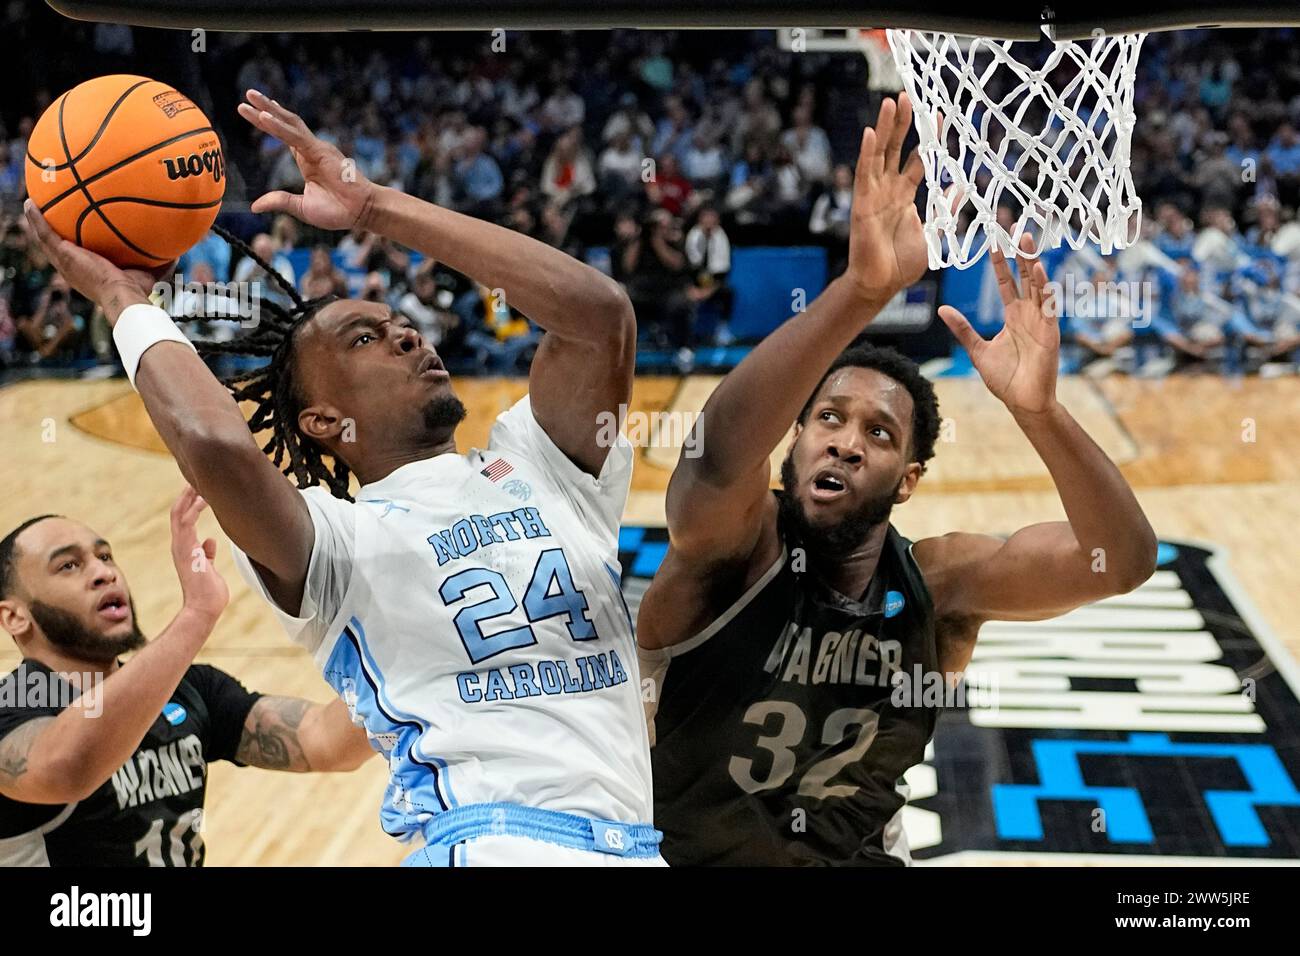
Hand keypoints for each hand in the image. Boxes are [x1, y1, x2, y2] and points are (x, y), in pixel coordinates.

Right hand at [23, 201, 175, 324]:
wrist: (124, 297)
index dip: (76, 245)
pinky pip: (44, 234)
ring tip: (31, 205)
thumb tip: (178, 250)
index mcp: (91, 273)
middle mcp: (74, 269)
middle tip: (48, 215)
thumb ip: (162, 259)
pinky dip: (36, 219)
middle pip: (58, 247)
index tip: (76, 233)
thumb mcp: (153, 271)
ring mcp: (65, 263)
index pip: (81, 257)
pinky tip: (30, 204)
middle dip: (53, 231)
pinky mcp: (62, 256)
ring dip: (37, 222)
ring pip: (45, 239)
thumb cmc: (140, 292)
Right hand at [169, 485, 228, 622]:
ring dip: (189, 496)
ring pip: (179, 513)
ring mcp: (181, 547)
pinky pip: (186, 523)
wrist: (204, 608)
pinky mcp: (186, 550)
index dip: (189, 502)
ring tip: (200, 481)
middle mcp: (180, 544)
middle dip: (187, 494)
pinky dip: (193, 508)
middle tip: (197, 476)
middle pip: (178, 511)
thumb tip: (210, 542)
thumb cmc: (208, 592)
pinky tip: (204, 498)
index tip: (199, 487)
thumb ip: (207, 554)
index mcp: (186, 547)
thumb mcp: (209, 568)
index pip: (184, 519)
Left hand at [237, 90, 378, 229]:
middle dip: (266, 108)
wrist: (362, 213)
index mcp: (308, 160)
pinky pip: (296, 137)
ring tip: (251, 97)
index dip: (270, 123)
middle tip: (248, 94)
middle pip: (286, 123)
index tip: (255, 112)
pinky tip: (264, 118)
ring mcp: (317, 149)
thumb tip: (254, 206)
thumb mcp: (301, 207)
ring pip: (290, 124)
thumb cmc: (338, 211)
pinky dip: (279, 127)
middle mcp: (312, 150)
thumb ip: (279, 201)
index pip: (285, 136)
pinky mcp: (321, 152)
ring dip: (269, 109)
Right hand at [845, 94, 927, 307]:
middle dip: (902, 123)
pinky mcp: (862, 205)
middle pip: (895, 149)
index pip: (917, 160)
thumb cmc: (902, 264)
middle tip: (908, 97)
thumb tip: (961, 188)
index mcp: (904, 196)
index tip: (939, 116)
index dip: (928, 139)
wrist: (881, 284)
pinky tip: (869, 133)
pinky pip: (865, 175)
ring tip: (891, 103)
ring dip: (884, 129)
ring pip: (879, 154)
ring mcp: (873, 195)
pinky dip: (866, 153)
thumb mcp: (933, 233)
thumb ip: (944, 210)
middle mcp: (888, 190)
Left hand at [938, 234, 1059, 415]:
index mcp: (1013, 316)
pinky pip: (1048, 307)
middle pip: (1025, 277)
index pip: (1006, 282)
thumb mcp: (977, 350)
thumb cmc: (1004, 379)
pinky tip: (1039, 273)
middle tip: (1016, 229)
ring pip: (1038, 286)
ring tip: (1027, 241)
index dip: (1001, 262)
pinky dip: (1045, 290)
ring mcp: (1041, 321)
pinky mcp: (1050, 333)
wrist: (1022, 402)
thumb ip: (962, 328)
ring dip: (1033, 264)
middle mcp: (1028, 314)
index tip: (994, 241)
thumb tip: (942, 309)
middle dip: (1021, 254)